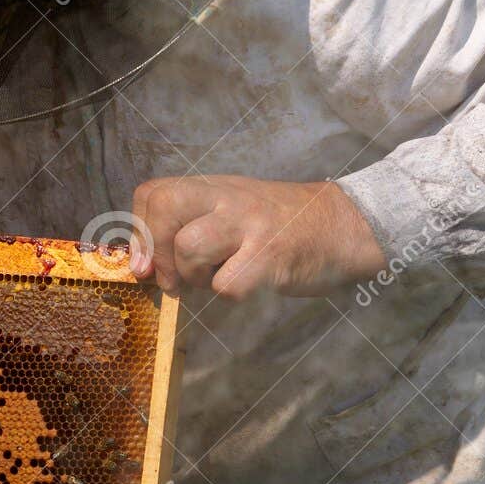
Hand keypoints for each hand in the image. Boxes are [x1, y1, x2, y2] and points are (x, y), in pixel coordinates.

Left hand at [129, 174, 384, 298]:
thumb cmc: (280, 225)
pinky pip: (227, 285)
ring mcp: (249, 225)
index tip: (146, 263)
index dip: (140, 232)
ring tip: (213, 279)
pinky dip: (229, 295)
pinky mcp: (271, 256)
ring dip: (192, 277)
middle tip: (172, 280)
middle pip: (165, 207)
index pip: (153, 193)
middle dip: (157, 252)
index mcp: (212, 188)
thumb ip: (190, 225)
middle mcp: (227, 199)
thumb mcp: (232, 210)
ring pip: (190, 247)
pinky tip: (247, 286)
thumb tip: (143, 266)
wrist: (344, 225)